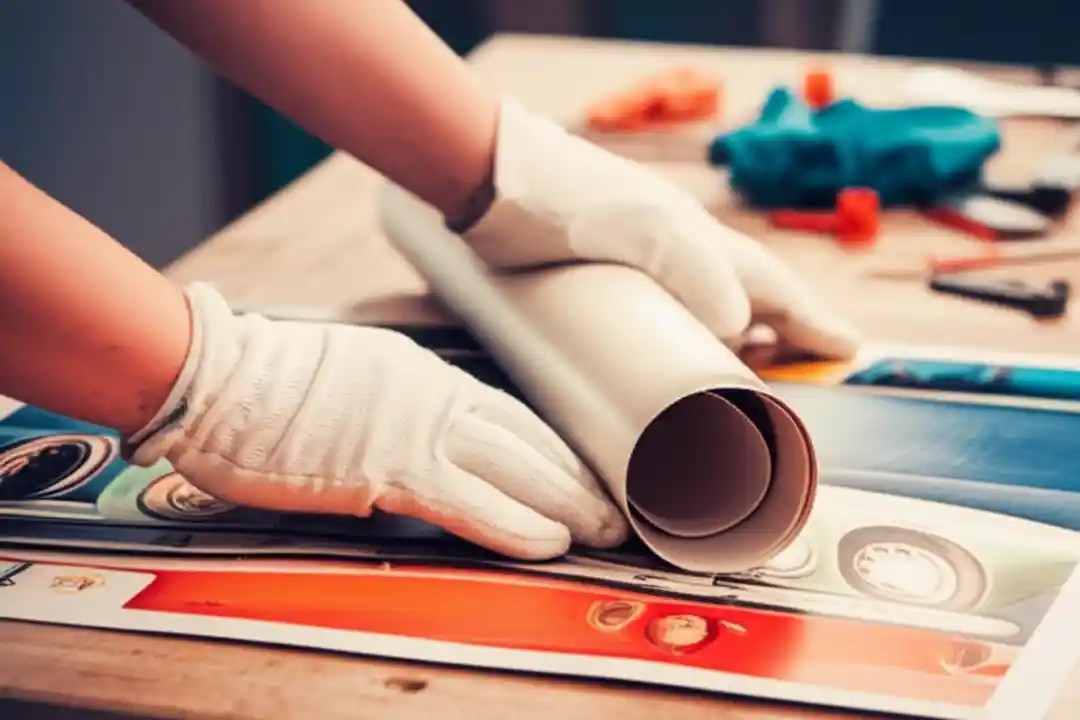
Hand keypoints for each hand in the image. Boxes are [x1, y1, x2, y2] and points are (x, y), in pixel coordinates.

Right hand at [126, 283, 628, 559]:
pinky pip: (470, 502)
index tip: (586, 471)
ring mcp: (416, 430)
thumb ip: (395, 402)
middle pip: (529, 441)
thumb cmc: (266, 383)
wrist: (220, 375)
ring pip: (517, 468)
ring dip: (567, 502)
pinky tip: (549, 542)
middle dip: (578, 478)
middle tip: (618, 508)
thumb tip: (420, 433)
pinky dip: (515, 524)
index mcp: (424, 375)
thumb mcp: (351, 377)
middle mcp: (434, 396)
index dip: (554, 449)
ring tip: (604, 531)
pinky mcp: (390, 467)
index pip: (510, 415)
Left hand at [454, 99, 859, 358]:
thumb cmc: (573, 196)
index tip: (851, 355)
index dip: (815, 328)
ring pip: (710, 315)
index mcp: (707, 246)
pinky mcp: (607, 288)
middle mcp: (685, 259)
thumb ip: (700, 274)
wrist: (493, 182)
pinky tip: (672, 374)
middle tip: (808, 377)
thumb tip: (738, 331)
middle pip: (753, 304)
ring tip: (752, 383)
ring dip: (738, 347)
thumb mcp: (651, 231)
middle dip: (786, 340)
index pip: (779, 292)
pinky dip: (684, 350)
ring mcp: (647, 271)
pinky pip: (664, 324)